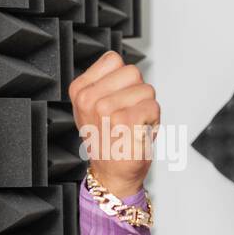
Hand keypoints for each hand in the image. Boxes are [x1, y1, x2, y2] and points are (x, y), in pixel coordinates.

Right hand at [68, 50, 159, 197]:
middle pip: (133, 72)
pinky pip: (153, 106)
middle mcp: (89, 98)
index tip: (118, 100)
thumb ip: (104, 82)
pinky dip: (154, 121)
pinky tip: (139, 133)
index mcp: (79, 90)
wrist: (112, 174)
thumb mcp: (93, 107)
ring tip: (134, 125)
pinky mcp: (125, 122)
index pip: (113, 60)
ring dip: (147, 109)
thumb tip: (120, 63)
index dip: (124, 79)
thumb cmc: (109, 140)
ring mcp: (106, 109)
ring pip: (146, 89)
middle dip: (138, 93)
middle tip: (129, 115)